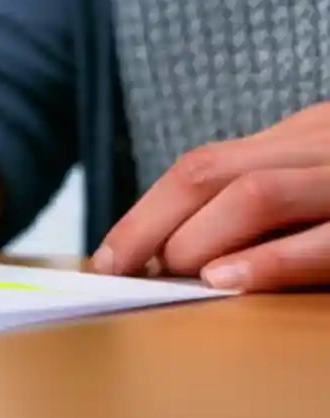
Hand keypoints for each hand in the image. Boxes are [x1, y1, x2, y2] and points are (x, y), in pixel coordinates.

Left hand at [95, 102, 329, 291]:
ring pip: (253, 196)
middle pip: (208, 174)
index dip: (144, 215)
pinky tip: (227, 282)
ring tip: (176, 280)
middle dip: (156, 229)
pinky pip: (323, 243)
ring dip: (199, 243)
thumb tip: (178, 251)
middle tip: (144, 279)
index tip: (110, 260)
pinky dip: (269, 263)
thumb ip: (269, 197)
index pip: (202, 166)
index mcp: (303, 134)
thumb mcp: (323, 174)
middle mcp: (322, 144)